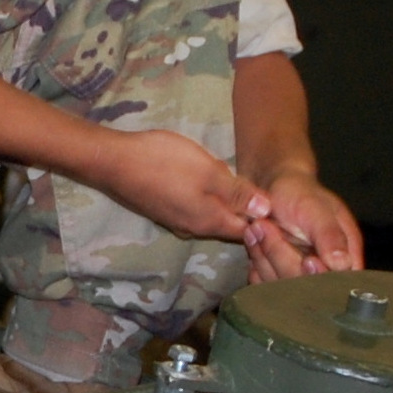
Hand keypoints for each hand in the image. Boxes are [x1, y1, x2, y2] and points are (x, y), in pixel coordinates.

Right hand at [86, 128, 268, 242]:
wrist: (113, 161)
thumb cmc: (164, 162)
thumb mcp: (209, 171)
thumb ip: (239, 193)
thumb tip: (267, 211)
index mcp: (210, 221)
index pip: (249, 230)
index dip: (266, 220)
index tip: (279, 205)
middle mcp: (194, 228)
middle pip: (230, 225)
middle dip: (247, 213)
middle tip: (261, 190)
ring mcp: (175, 221)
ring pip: (211, 217)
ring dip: (225, 205)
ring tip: (235, 183)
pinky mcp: (162, 211)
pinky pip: (194, 211)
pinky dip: (206, 201)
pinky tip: (205, 184)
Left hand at [244, 170, 361, 280]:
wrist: (271, 188)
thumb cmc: (299, 193)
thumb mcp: (317, 208)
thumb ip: (330, 235)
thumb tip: (342, 263)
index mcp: (347, 256)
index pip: (339, 281)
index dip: (324, 276)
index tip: (307, 259)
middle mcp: (325, 271)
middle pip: (306, 286)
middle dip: (283, 256)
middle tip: (265, 227)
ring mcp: (298, 276)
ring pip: (281, 285)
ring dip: (264, 256)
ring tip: (257, 227)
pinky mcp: (276, 276)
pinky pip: (263, 283)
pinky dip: (255, 263)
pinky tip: (254, 241)